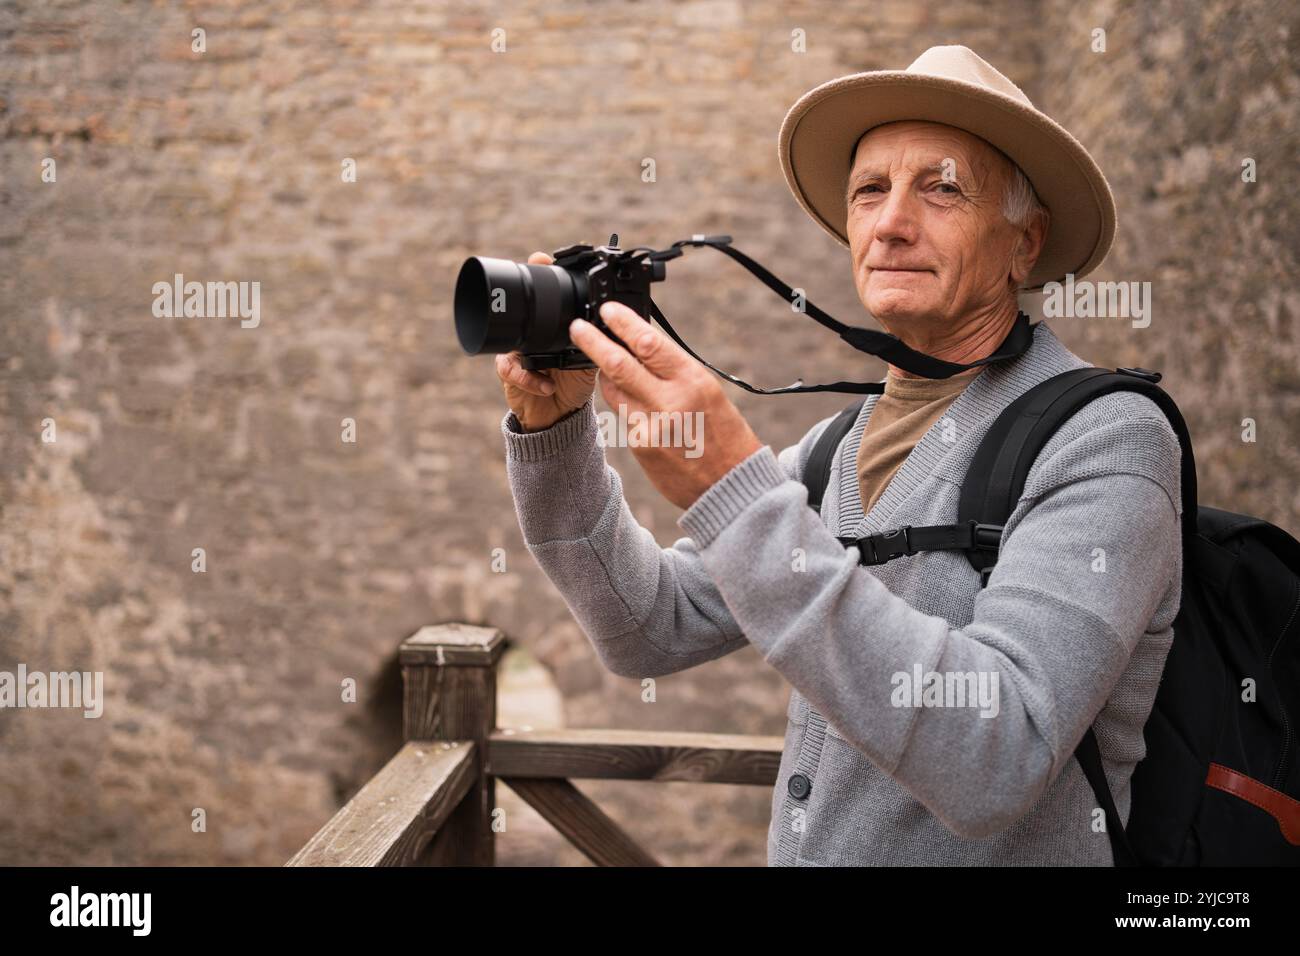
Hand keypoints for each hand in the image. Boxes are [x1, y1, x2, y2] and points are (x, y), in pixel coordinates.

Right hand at [495, 251, 599, 431]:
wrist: (557, 414)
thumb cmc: (573, 382)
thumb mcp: (590, 356)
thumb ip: (597, 338)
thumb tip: (620, 320)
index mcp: (550, 326)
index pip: (541, 294)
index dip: (538, 273)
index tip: (543, 258)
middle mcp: (530, 334)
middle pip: (520, 307)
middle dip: (523, 294)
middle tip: (531, 285)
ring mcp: (515, 351)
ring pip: (510, 337)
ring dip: (527, 345)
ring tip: (544, 357)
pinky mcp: (508, 372)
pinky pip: (511, 368)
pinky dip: (529, 377)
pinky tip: (547, 385)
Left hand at [568, 300, 763, 509]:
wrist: (729, 485)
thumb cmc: (723, 435)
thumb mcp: (708, 392)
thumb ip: (674, 372)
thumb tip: (641, 346)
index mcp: (693, 381)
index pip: (650, 343)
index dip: (623, 324)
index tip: (607, 311)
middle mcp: (671, 402)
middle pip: (619, 364)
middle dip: (593, 342)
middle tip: (577, 328)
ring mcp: (652, 426)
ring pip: (614, 391)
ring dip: (606, 375)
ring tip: (604, 364)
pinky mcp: (640, 446)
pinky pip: (623, 417)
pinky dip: (623, 406)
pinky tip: (636, 408)